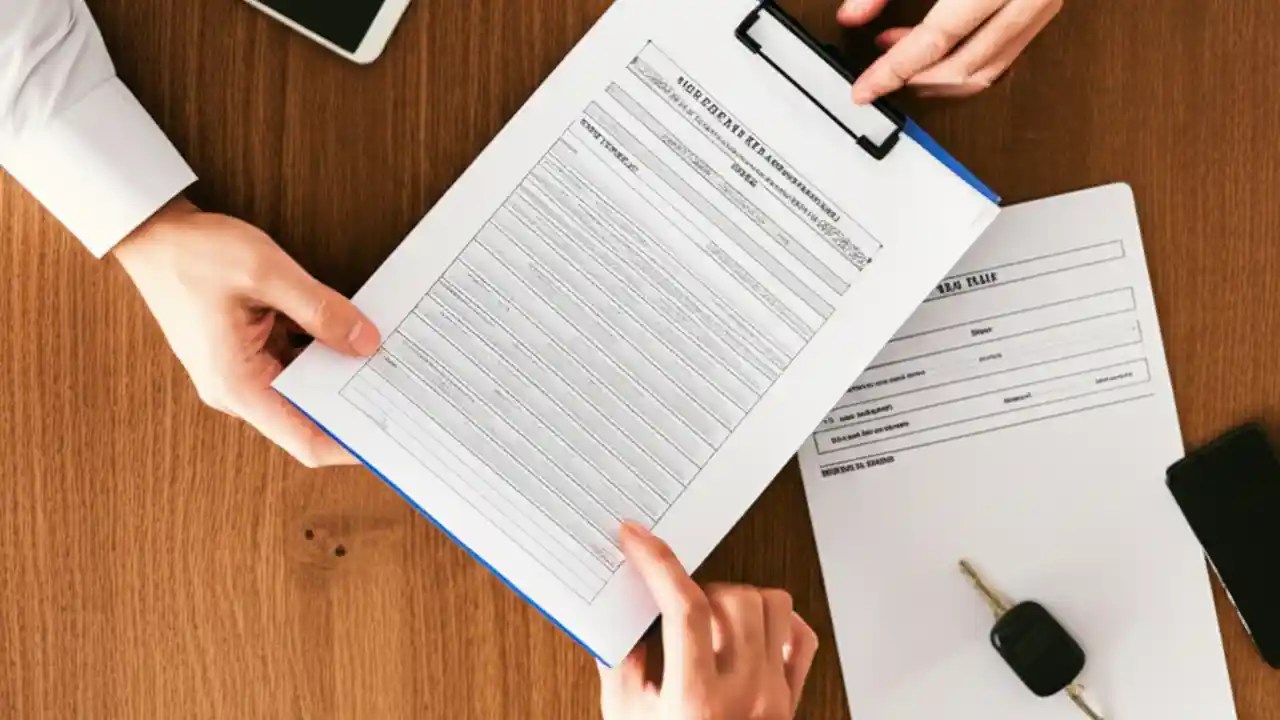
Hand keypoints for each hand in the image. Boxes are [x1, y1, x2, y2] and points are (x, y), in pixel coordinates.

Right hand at [113, 197, 380, 467]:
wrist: (151, 234)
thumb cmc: (194, 254)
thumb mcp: (266, 273)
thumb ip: (321, 310)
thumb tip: (366, 342)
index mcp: (238, 385)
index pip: (304, 439)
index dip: (349, 446)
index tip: (390, 439)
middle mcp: (238, 389)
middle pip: (309, 417)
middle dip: (354, 405)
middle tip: (402, 392)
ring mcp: (242, 373)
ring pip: (305, 389)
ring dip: (340, 374)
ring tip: (386, 363)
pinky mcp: (246, 354)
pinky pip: (294, 364)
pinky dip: (322, 353)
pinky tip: (352, 337)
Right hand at [599, 523, 818, 719]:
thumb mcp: (624, 717)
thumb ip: (619, 658)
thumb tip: (620, 604)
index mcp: (696, 701)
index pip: (684, 607)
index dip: (658, 562)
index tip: (638, 540)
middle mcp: (744, 696)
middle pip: (733, 599)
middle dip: (699, 588)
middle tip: (676, 604)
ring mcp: (775, 698)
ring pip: (773, 606)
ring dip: (738, 599)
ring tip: (711, 620)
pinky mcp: (793, 702)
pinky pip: (803, 638)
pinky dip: (780, 621)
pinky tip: (750, 630)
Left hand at [839, 0, 1063, 101]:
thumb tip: (851, 14)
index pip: (936, 39)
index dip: (894, 69)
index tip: (865, 89)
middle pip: (964, 65)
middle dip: (915, 79)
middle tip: (878, 75)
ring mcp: (1041, 3)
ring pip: (986, 70)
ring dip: (938, 77)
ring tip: (900, 60)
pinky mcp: (1044, 7)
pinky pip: (1003, 55)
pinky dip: (965, 62)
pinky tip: (934, 48)